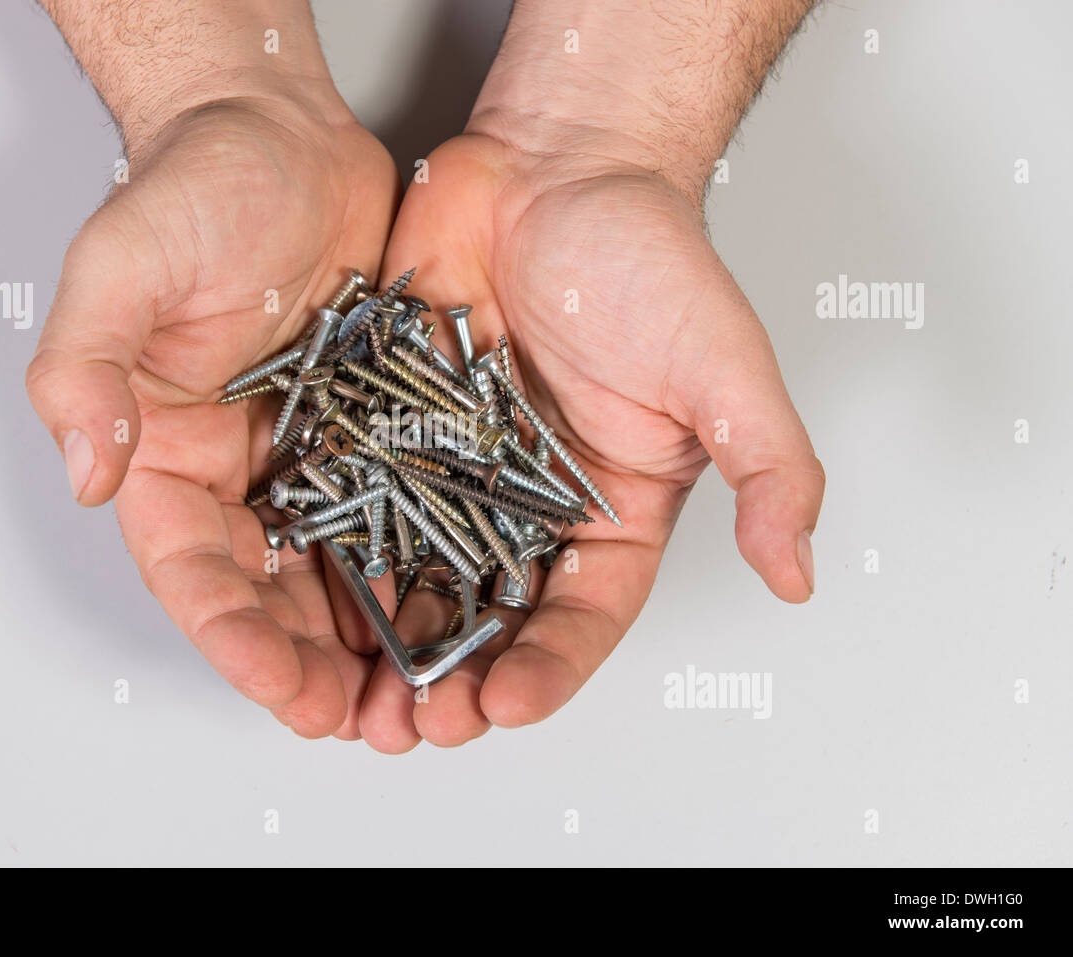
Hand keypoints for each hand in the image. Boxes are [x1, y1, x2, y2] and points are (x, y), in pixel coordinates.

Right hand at [26, 94, 398, 737]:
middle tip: (363, 719)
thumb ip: (85, 369)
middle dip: (311, 664)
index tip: (280, 688)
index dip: (233, 639)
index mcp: (165, 453)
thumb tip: (86, 470)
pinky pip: (397, 511)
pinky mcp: (373, 431)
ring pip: (338, 571)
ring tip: (418, 692)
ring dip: (370, 637)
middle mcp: (236, 470)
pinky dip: (419, 564)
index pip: (193, 571)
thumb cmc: (192, 187)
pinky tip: (457, 604)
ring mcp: (309, 456)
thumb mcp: (119, 267)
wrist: (279, 134)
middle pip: (269, 593)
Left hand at [356, 131, 824, 751]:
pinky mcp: (393, 426)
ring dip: (385, 641)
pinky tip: (304, 593)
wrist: (559, 164)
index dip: (549, 669)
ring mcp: (455, 469)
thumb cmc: (650, 257)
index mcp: (612, 508)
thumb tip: (798, 573)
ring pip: (413, 574)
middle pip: (490, 614)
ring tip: (352, 694)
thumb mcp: (726, 370)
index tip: (507, 705)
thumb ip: (769, 470)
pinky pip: (357, 497)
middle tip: (415, 726)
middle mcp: (530, 503)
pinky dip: (331, 550)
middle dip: (453, 679)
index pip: (584, 614)